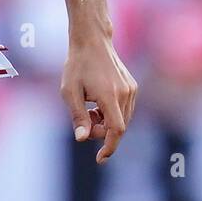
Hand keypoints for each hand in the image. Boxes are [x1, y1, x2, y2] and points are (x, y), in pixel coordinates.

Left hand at [60, 30, 136, 163]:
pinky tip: (98, 103)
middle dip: (100, 132)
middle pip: (118, 127)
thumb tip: (82, 139)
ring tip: (89, 108)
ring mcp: (131, 90)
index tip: (100, 158)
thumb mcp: (69, 92)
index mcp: (109, 95)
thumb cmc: (77, 66)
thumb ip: (78, 116)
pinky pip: (124, 111)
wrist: (92, 41)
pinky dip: (111, 114)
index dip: (109, 147)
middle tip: (85, 120)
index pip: (116, 130)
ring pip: (122, 120)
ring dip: (105, 123)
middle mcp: (125, 93)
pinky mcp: (132, 87)